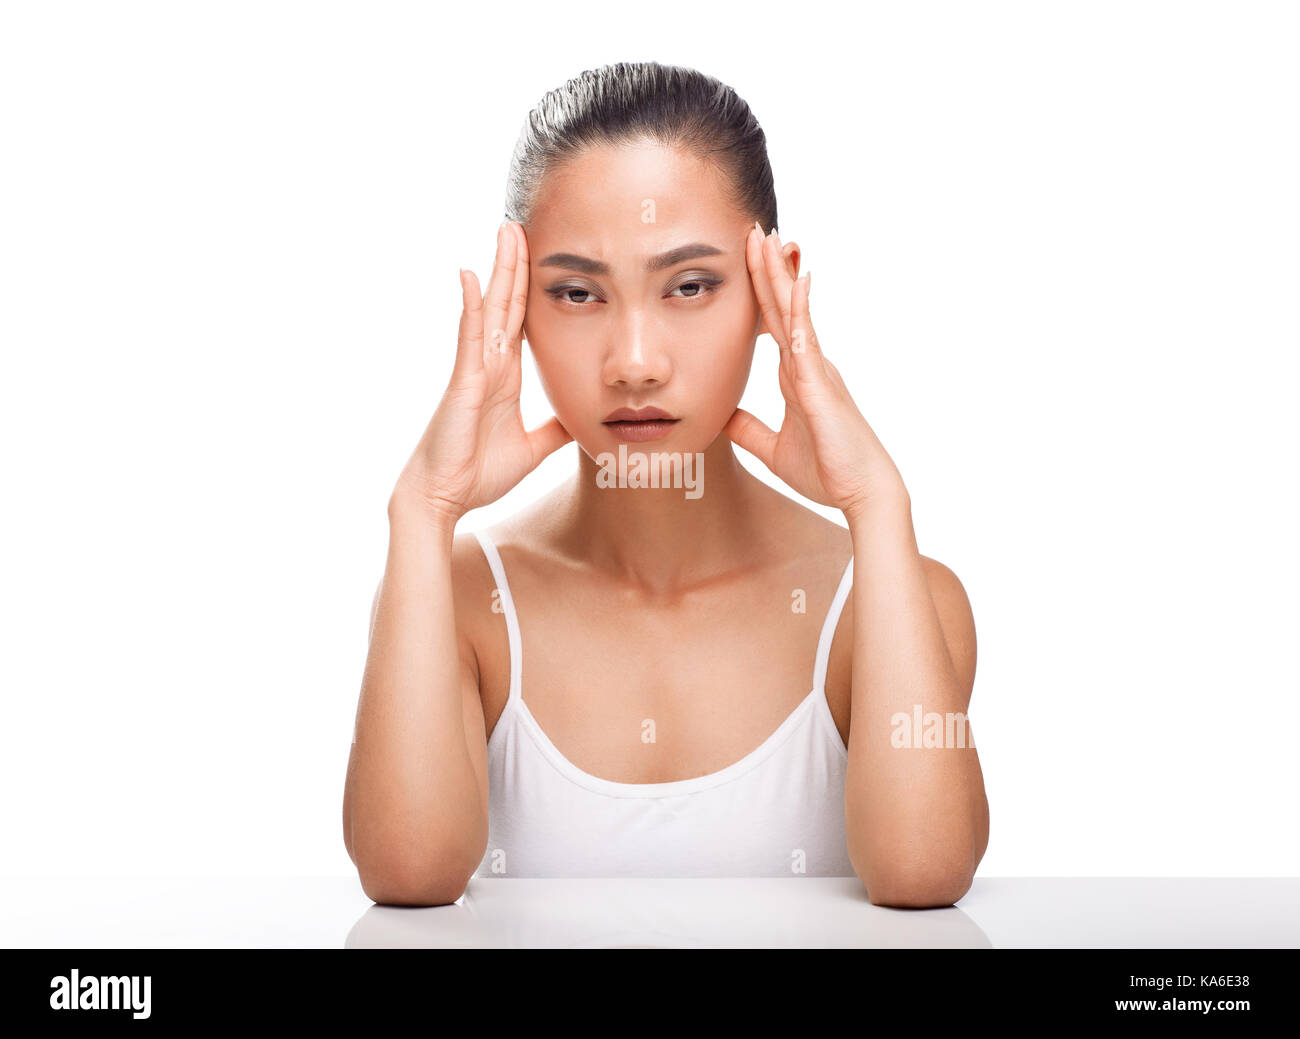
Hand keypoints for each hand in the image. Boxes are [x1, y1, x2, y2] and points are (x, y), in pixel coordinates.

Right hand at [391, 221, 571, 525]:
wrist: (446, 498)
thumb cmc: (479, 473)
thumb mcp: (533, 448)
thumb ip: (554, 428)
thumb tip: (581, 417)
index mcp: (506, 377)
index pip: (522, 322)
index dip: (530, 289)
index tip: (541, 255)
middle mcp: (489, 365)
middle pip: (507, 304)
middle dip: (515, 265)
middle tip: (521, 225)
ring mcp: (474, 369)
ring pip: (490, 310)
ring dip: (499, 271)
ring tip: (505, 232)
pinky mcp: (462, 382)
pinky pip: (468, 337)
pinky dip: (470, 306)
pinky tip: (471, 276)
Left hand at [724, 225, 907, 520]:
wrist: (861, 494)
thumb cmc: (827, 471)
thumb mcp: (773, 449)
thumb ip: (748, 429)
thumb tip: (721, 415)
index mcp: (798, 375)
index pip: (773, 322)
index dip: (761, 289)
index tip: (748, 256)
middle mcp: (810, 364)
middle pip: (783, 306)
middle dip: (769, 267)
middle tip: (754, 228)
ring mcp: (818, 371)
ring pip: (795, 313)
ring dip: (781, 275)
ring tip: (769, 238)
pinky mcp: (821, 386)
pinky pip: (808, 341)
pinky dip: (802, 310)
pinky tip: (798, 282)